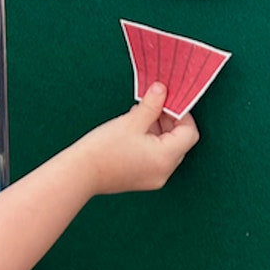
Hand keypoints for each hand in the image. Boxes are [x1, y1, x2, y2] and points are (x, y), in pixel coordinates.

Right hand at [76, 82, 199, 194]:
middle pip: (180, 142)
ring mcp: (154, 178)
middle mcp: (164, 172)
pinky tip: (134, 131)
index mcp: (166, 158)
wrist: (79, 173)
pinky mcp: (143, 179)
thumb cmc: (103, 149)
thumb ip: (152, 105)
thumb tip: (163, 90)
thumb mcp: (132, 121)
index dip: (182, 115)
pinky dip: (151, 143)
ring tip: (139, 117)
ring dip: (159, 131)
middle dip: (169, 121)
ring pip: (167, 149)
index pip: (189, 133)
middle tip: (153, 106)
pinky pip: (156, 158)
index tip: (167, 102)